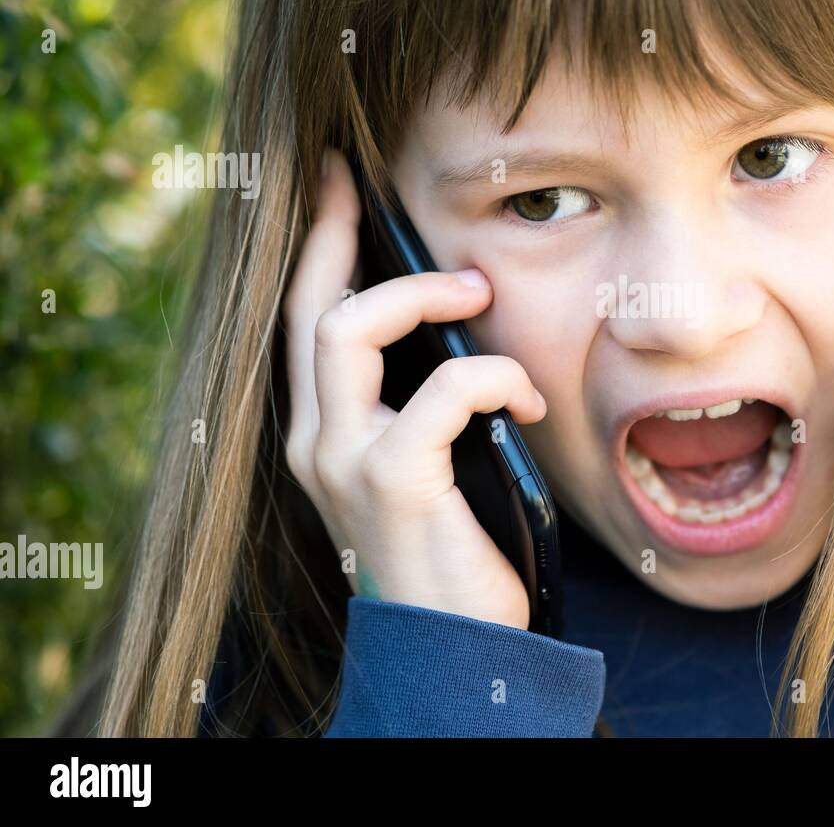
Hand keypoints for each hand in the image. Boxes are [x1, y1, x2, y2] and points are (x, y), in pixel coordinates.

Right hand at [281, 148, 546, 629]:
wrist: (450, 653)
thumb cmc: (452, 553)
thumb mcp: (430, 468)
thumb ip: (426, 405)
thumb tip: (465, 327)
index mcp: (326, 434)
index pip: (305, 321)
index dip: (317, 245)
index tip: (334, 182)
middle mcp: (316, 442)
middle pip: (310, 307)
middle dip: (338, 233)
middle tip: (370, 186)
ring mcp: (344, 461)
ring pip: (350, 329)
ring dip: (422, 296)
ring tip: (477, 295)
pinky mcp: (391, 482)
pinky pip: (442, 390)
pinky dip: (492, 376)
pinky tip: (527, 398)